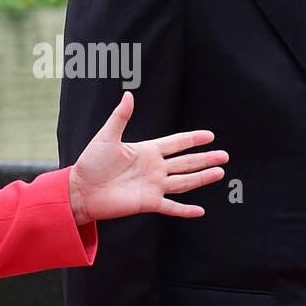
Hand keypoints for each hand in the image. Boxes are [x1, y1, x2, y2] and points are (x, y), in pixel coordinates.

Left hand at [68, 92, 227, 225]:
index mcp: (147, 151)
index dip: (192, 139)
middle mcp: (154, 168)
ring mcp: (153, 186)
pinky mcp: (148, 203)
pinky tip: (200, 210)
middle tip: (225, 155)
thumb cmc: (90, 163)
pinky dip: (185, 210)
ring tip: (220, 172)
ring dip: (202, 178)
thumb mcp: (107, 137)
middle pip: (186, 162)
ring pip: (184, 182)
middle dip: (205, 158)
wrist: (80, 190)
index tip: (210, 135)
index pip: (176, 143)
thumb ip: (121, 117)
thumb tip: (129, 95)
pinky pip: (171, 207)